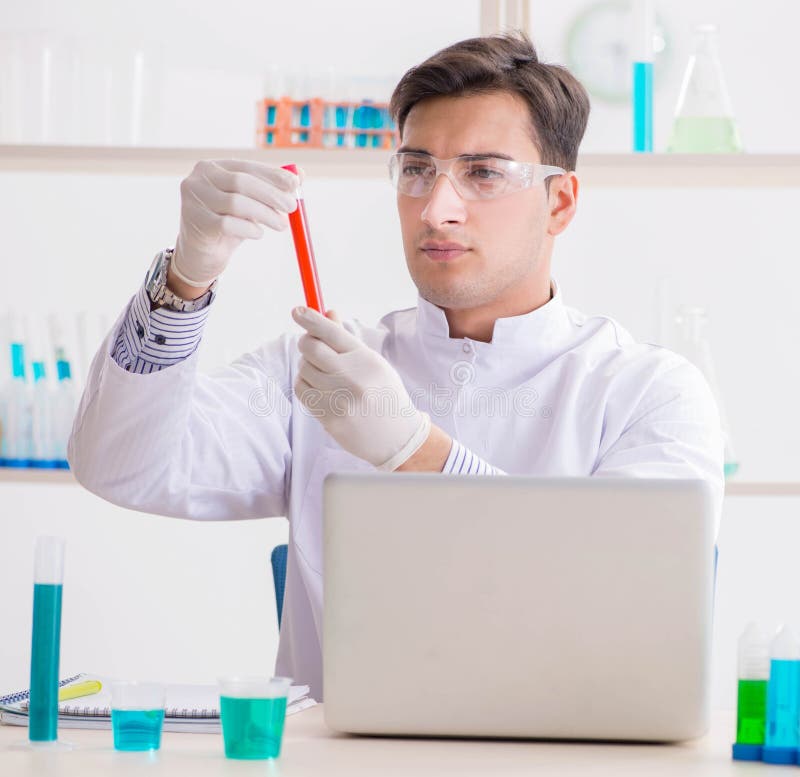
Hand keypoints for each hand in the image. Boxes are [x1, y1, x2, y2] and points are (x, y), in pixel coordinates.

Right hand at [171, 160, 299, 287]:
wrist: (201, 255)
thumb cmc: (228, 225)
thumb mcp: (250, 204)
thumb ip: (271, 188)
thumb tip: (300, 174)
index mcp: (213, 168)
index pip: (246, 166)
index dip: (272, 174)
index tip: (295, 184)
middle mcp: (199, 179)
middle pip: (241, 182)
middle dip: (271, 195)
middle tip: (292, 207)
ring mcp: (193, 200)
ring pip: (236, 203)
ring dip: (265, 214)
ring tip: (281, 225)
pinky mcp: (194, 222)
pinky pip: (227, 224)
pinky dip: (248, 229)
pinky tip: (257, 234)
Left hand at [292, 306, 430, 470]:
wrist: (397, 436)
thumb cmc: (384, 394)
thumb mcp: (373, 363)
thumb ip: (347, 340)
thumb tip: (327, 312)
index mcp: (365, 359)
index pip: (332, 332)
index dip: (311, 318)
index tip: (297, 311)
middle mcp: (352, 377)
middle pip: (310, 348)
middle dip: (307, 343)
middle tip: (312, 346)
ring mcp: (339, 399)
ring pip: (303, 369)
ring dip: (307, 368)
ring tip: (325, 376)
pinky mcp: (329, 417)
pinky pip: (302, 391)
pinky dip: (306, 385)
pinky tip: (321, 390)